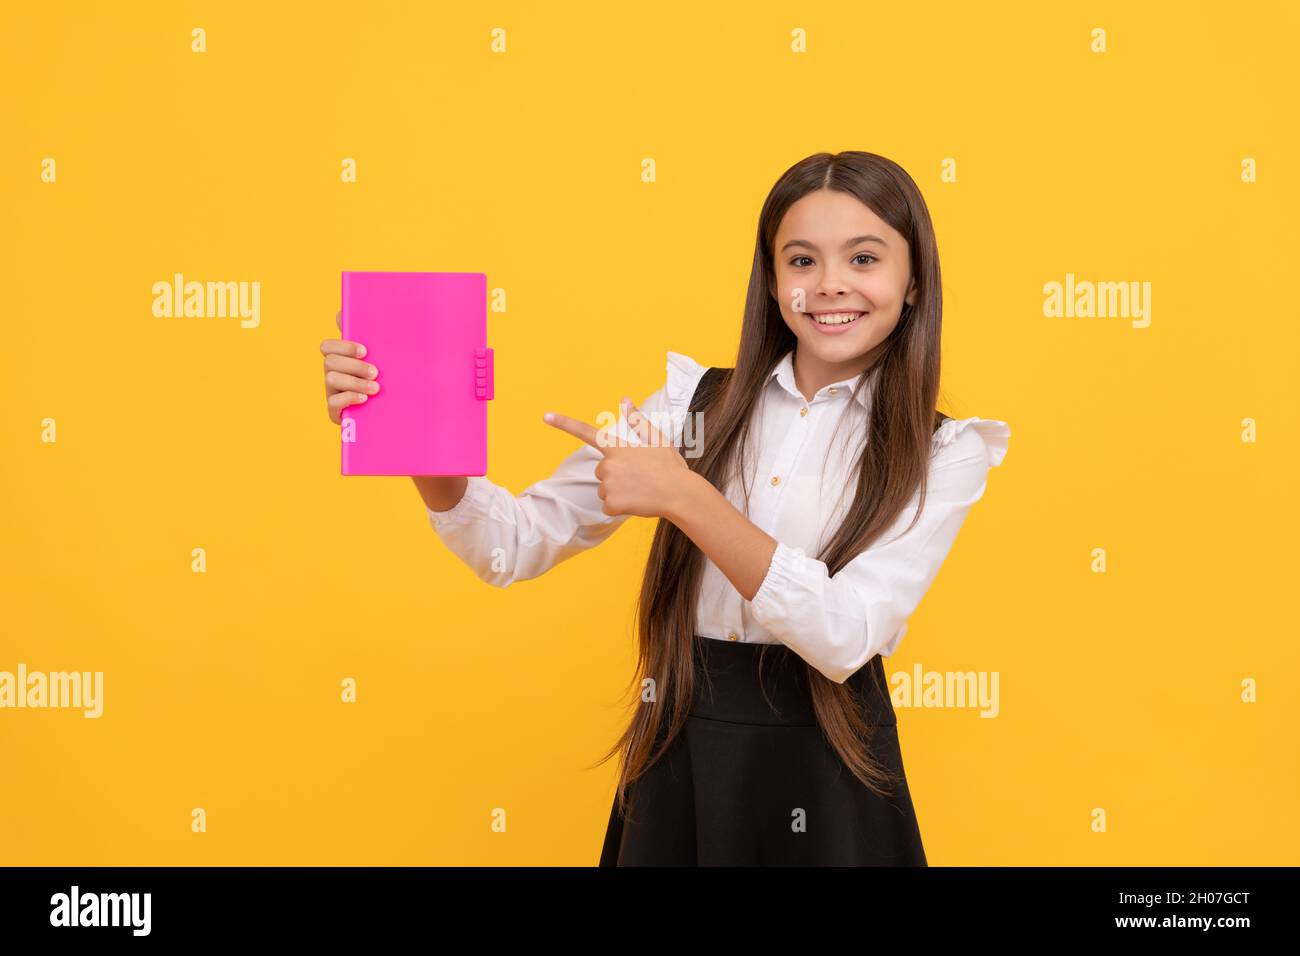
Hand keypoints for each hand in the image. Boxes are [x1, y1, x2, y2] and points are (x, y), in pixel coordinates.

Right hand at [320, 309, 378, 424]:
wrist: (394, 411)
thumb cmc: (387, 379)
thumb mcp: (382, 357)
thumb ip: (370, 336)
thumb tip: (346, 310)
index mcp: (341, 358)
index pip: (327, 346)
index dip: (343, 346)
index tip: (365, 351)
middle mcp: (332, 373)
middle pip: (330, 362)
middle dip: (354, 366)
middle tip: (375, 372)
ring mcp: (332, 392)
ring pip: (331, 379)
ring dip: (355, 382)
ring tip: (375, 388)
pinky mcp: (335, 411)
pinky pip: (333, 403)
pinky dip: (349, 398)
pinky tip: (364, 399)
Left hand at [543, 397, 692, 518]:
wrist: (681, 495)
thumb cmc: (670, 466)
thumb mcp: (657, 439)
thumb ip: (637, 421)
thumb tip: (624, 399)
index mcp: (617, 446)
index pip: (586, 432)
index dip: (564, 423)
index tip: (546, 416)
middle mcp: (608, 464)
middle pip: (601, 471)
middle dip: (616, 474)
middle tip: (640, 476)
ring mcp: (608, 485)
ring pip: (604, 490)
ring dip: (618, 491)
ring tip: (641, 489)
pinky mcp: (611, 504)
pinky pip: (608, 506)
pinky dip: (620, 507)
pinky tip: (637, 502)